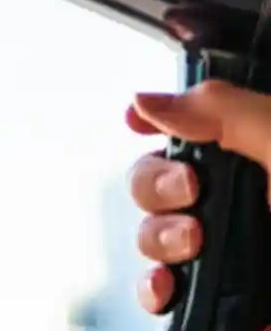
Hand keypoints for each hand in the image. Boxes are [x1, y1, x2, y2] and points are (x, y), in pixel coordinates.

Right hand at [126, 80, 270, 314]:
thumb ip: (224, 111)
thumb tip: (148, 99)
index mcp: (262, 156)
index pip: (190, 127)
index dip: (156, 122)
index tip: (141, 123)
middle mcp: (244, 200)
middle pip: (157, 179)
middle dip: (156, 183)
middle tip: (193, 191)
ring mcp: (234, 253)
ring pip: (154, 235)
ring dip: (158, 236)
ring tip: (195, 244)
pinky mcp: (227, 301)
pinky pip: (165, 292)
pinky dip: (155, 289)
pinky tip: (170, 286)